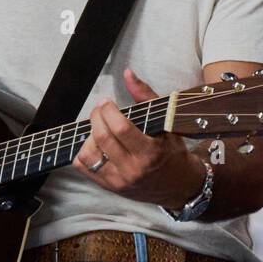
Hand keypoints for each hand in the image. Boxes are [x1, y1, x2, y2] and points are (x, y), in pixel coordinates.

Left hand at [72, 68, 202, 205]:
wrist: (178, 186)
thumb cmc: (173, 152)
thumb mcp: (167, 123)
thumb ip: (146, 97)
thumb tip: (128, 74)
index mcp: (150, 153)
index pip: (120, 128)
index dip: (108, 110)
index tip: (107, 102)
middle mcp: (133, 169)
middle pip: (102, 138)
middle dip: (96, 117)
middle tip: (101, 110)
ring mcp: (119, 180)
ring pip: (89, 154)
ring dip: (90, 135)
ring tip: (99, 128)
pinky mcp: (109, 187)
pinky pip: (84, 167)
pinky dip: (84, 151)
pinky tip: (96, 143)